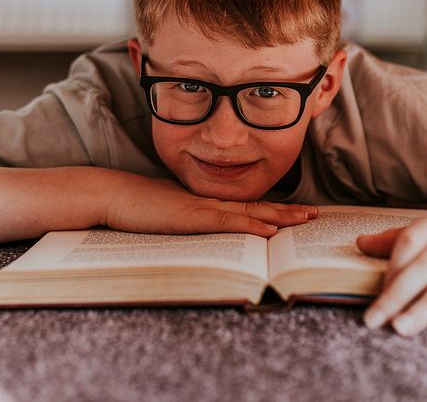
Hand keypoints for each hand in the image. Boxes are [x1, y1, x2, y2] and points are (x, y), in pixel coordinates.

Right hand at [102, 173, 317, 237]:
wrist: (111, 194)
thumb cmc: (134, 206)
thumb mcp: (166, 213)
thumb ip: (186, 218)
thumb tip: (198, 227)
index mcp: (204, 200)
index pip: (245, 204)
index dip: (272, 208)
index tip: (295, 212)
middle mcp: (208, 200)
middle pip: (256, 205)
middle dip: (287, 210)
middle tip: (315, 214)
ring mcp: (201, 206)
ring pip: (249, 211)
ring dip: (279, 216)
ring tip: (305, 220)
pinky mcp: (191, 217)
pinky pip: (227, 222)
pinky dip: (251, 225)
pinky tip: (269, 231)